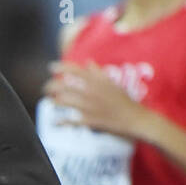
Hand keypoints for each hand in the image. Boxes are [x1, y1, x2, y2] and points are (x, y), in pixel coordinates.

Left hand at [43, 61, 158, 141]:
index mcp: (97, 81)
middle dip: (50, 86)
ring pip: (63, 101)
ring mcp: (90, 106)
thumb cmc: (126, 102)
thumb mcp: (113, 84)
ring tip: (50, 101)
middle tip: (46, 89)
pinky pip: (71, 121)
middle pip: (63, 85)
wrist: (139, 120)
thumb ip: (98, 73)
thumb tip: (88, 62)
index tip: (51, 67)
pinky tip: (55, 122)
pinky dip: (61, 122)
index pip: (74, 70)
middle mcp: (91, 92)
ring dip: (53, 101)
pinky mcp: (91, 121)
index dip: (59, 67)